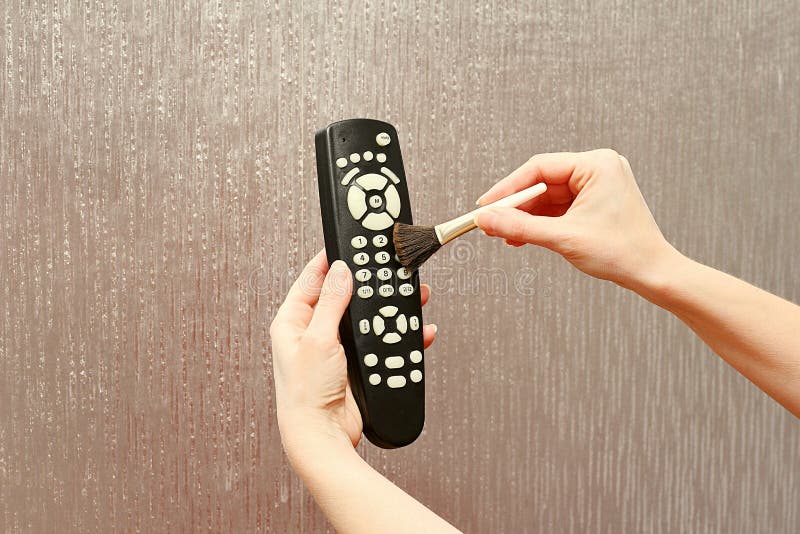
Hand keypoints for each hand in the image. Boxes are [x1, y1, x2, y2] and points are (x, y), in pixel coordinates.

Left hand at [270, 250, 436, 461]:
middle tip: (387, 268)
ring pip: (366, 319)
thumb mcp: (317, 339)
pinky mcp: (355, 364)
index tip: (349, 242)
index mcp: (292, 321)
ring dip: (389, 310)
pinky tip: (416, 332)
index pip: (312, 279)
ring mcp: (334, 348)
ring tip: (411, 297)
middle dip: (368, 284)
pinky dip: (400, 338)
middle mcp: (312, 332)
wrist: (322, 436)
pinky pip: (380, 343)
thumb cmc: (306, 394)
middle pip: (343, 296)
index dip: (330, 259)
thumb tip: (341, 271)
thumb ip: (330, 303)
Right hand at [475, 149, 678, 289]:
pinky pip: (558, 208)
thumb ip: (520, 227)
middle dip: (516, 205)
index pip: (539, 168)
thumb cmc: (622, 252)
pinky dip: (540, 222)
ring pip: (547, 197)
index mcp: (597, 164)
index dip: (508, 188)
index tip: (485, 206)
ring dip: (526, 217)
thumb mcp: (563, 237)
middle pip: (542, 182)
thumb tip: (487, 220)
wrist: (652, 273)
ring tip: (503, 234)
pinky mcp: (594, 203)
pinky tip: (521, 236)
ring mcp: (596, 185)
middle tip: (490, 222)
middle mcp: (597, 169)